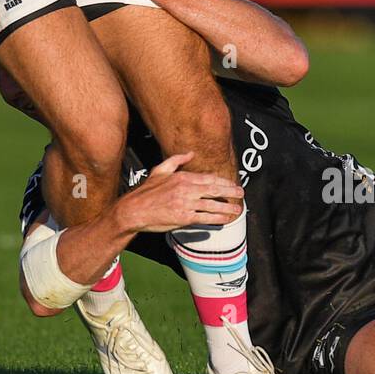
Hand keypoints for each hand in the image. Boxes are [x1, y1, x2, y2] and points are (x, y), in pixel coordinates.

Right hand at [116, 153, 243, 233]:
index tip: (232, 184)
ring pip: (212, 205)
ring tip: (237, 209)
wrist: (134, 210)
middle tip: (240, 193)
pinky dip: (216, 219)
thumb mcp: (159, 170)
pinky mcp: (183, 218)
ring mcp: (185, 204)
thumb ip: (176, 160)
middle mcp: (186, 190)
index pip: (208, 178)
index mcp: (182, 178)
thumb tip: (190, 153)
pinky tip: (224, 220)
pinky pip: (204, 218)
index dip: (223, 182)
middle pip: (214, 190)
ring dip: (227, 207)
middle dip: (230, 192)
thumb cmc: (146, 192)